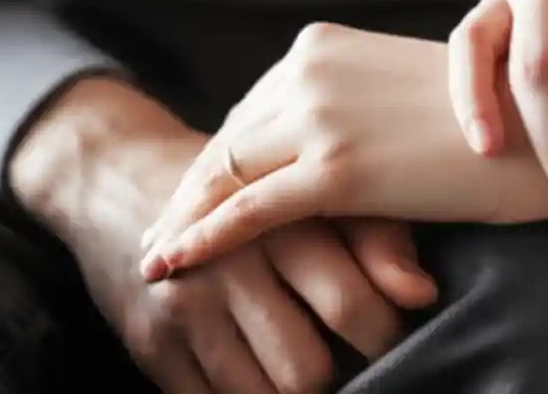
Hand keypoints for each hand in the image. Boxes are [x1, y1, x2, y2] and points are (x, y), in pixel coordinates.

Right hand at [10, 77, 435, 392]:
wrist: (124, 176)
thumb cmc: (248, 191)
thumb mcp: (314, 195)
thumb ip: (378, 239)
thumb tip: (423, 294)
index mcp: (280, 222)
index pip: (351, 306)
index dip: (383, 334)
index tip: (387, 331)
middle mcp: (228, 266)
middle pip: (307, 369)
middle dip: (340, 374)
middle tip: (348, 357)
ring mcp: (183, 311)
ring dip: (293, 391)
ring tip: (305, 364)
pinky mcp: (148, 346)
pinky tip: (259, 374)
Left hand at [140, 25, 547, 280]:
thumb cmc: (486, 121)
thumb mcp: (398, 94)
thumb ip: (346, 107)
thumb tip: (311, 150)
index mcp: (322, 44)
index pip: (249, 110)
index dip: (214, 159)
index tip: (190, 194)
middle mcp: (310, 67)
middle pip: (227, 138)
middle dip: (189, 190)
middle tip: (158, 230)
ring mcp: (321, 115)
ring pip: (224, 173)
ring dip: (182, 218)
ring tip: (156, 255)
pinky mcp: (337, 168)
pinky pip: (248, 209)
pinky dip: (201, 239)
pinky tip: (169, 265)